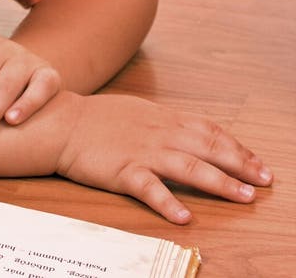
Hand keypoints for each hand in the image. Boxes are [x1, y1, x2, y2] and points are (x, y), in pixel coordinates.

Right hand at [57, 93, 273, 222]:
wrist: (63, 123)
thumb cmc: (99, 118)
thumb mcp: (139, 112)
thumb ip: (167, 122)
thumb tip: (194, 132)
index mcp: (163, 118)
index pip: (210, 131)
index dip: (237, 147)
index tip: (259, 163)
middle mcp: (159, 133)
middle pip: (208, 147)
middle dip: (240, 164)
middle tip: (264, 180)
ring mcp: (142, 152)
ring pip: (188, 166)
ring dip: (219, 183)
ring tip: (243, 196)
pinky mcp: (123, 171)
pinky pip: (149, 189)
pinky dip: (168, 203)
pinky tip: (184, 217)